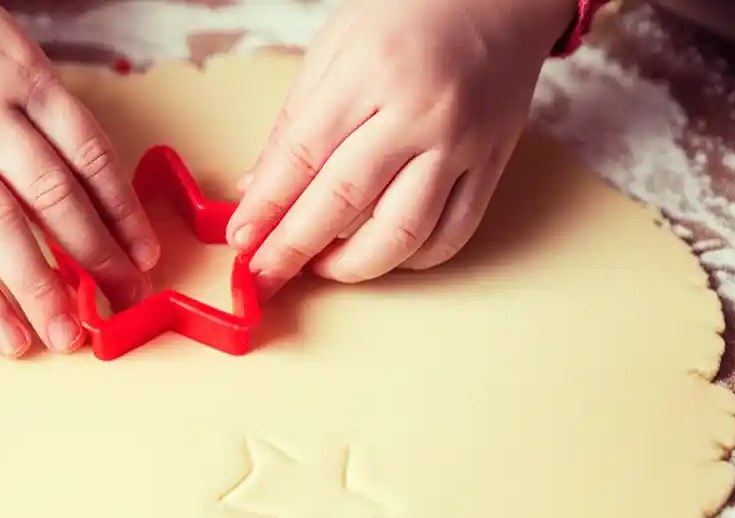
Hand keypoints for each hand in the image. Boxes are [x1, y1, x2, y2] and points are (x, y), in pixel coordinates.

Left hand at [228, 0, 575, 296]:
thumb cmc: (409, 15)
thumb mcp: (335, 48)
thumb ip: (294, 122)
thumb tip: (255, 191)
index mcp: (370, 72)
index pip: (303, 156)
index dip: (267, 208)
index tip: (240, 241)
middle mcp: (419, 112)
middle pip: (345, 201)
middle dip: (293, 249)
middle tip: (263, 275)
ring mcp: (462, 143)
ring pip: (403, 233)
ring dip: (351, 266)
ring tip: (318, 268)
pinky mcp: (494, 165)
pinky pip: (452, 235)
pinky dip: (410, 260)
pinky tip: (379, 255)